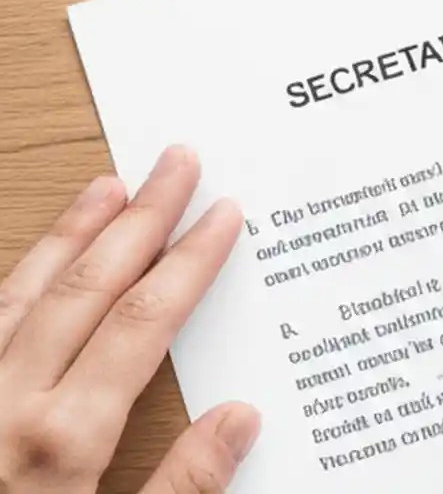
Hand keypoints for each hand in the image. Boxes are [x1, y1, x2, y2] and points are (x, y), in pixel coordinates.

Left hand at [0, 146, 259, 493]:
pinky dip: (14, 276)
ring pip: (22, 290)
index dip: (188, 261)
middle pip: (88, 286)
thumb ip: (180, 489)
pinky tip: (29, 260)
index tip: (221, 214)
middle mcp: (6, 403)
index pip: (144, 322)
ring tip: (109, 184)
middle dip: (139, 217)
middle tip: (175, 161)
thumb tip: (240, 419)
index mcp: (61, 439)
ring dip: (71, 231)